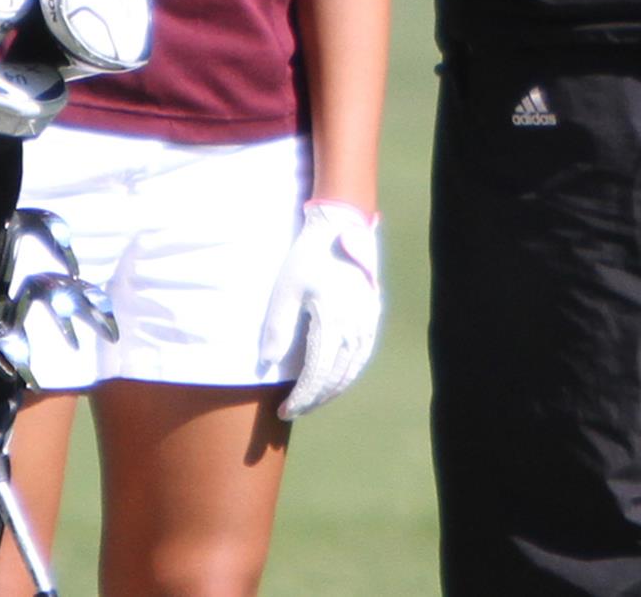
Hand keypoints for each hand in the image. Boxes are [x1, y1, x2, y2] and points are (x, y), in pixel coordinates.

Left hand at [257, 200, 381, 418]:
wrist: (340, 229)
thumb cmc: (308, 257)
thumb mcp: (285, 290)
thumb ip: (278, 329)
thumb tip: (267, 364)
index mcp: (333, 322)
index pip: (317, 375)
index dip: (301, 398)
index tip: (285, 411)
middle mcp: (355, 327)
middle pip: (337, 378)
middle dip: (315, 399)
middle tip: (294, 410)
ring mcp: (368, 323)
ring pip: (352, 370)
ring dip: (332, 390)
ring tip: (311, 400)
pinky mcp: (372, 317)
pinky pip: (362, 356)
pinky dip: (348, 374)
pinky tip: (335, 379)